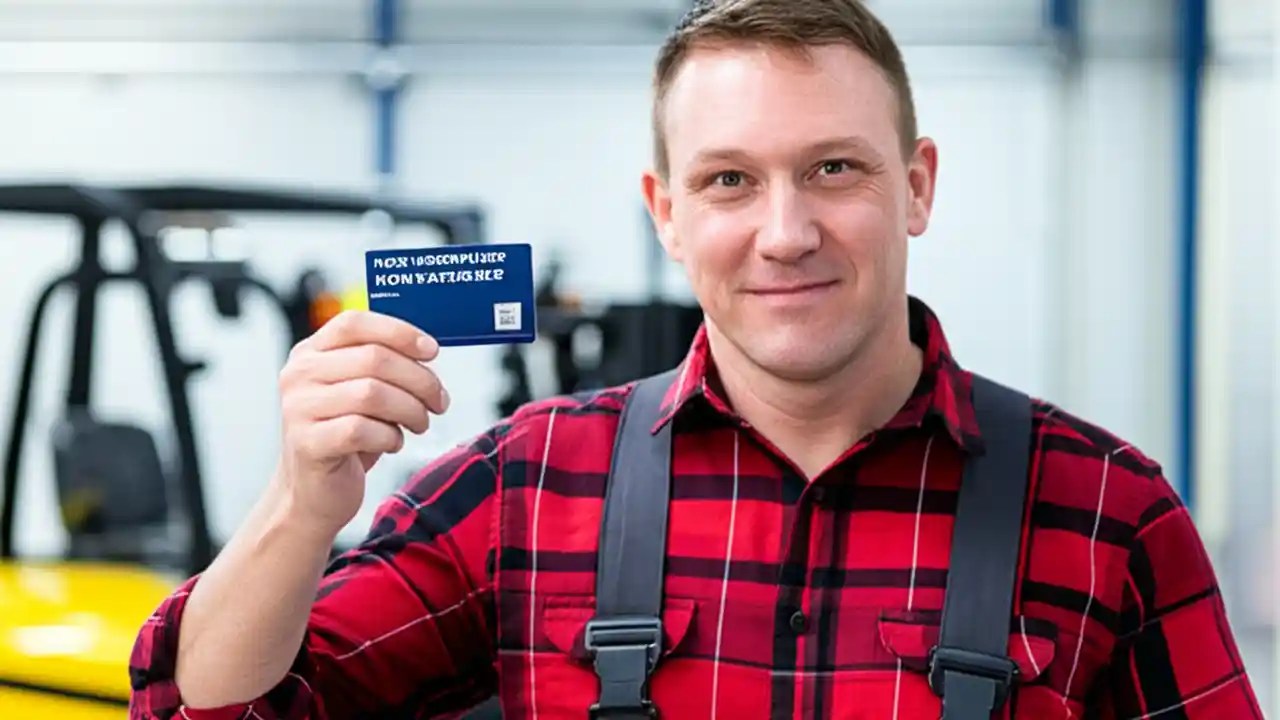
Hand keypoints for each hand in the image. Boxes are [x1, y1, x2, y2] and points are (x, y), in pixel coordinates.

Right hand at [275, 310, 448, 536]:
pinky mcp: (308, 443)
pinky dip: (390, 437)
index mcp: (311, 352)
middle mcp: (299, 375)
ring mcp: (298, 409)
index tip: (431, 351)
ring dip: (410, 410)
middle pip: (373, 358)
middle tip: (438, 400)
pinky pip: (362, 430)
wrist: (313, 492)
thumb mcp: (360, 391)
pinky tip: (393, 443)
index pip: (355, 323)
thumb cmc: (345, 437)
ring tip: (419, 423)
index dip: (399, 332)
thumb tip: (427, 352)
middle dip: (419, 380)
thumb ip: (382, 365)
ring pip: (372, 393)